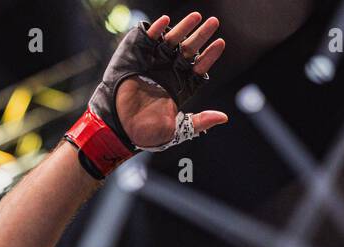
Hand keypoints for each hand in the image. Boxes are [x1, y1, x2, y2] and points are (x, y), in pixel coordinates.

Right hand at [115, 12, 228, 148]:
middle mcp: (169, 71)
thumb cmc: (148, 132)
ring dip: (184, 27)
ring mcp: (153, 61)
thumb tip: (223, 118)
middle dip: (202, 35)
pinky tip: (166, 20)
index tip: (221, 43)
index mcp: (180, 86)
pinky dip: (156, 28)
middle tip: (214, 22)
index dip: (210, 55)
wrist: (120, 127)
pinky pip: (148, 38)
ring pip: (172, 40)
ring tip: (197, 16)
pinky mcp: (136, 56)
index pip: (199, 67)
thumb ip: (200, 122)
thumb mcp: (178, 130)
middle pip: (189, 49)